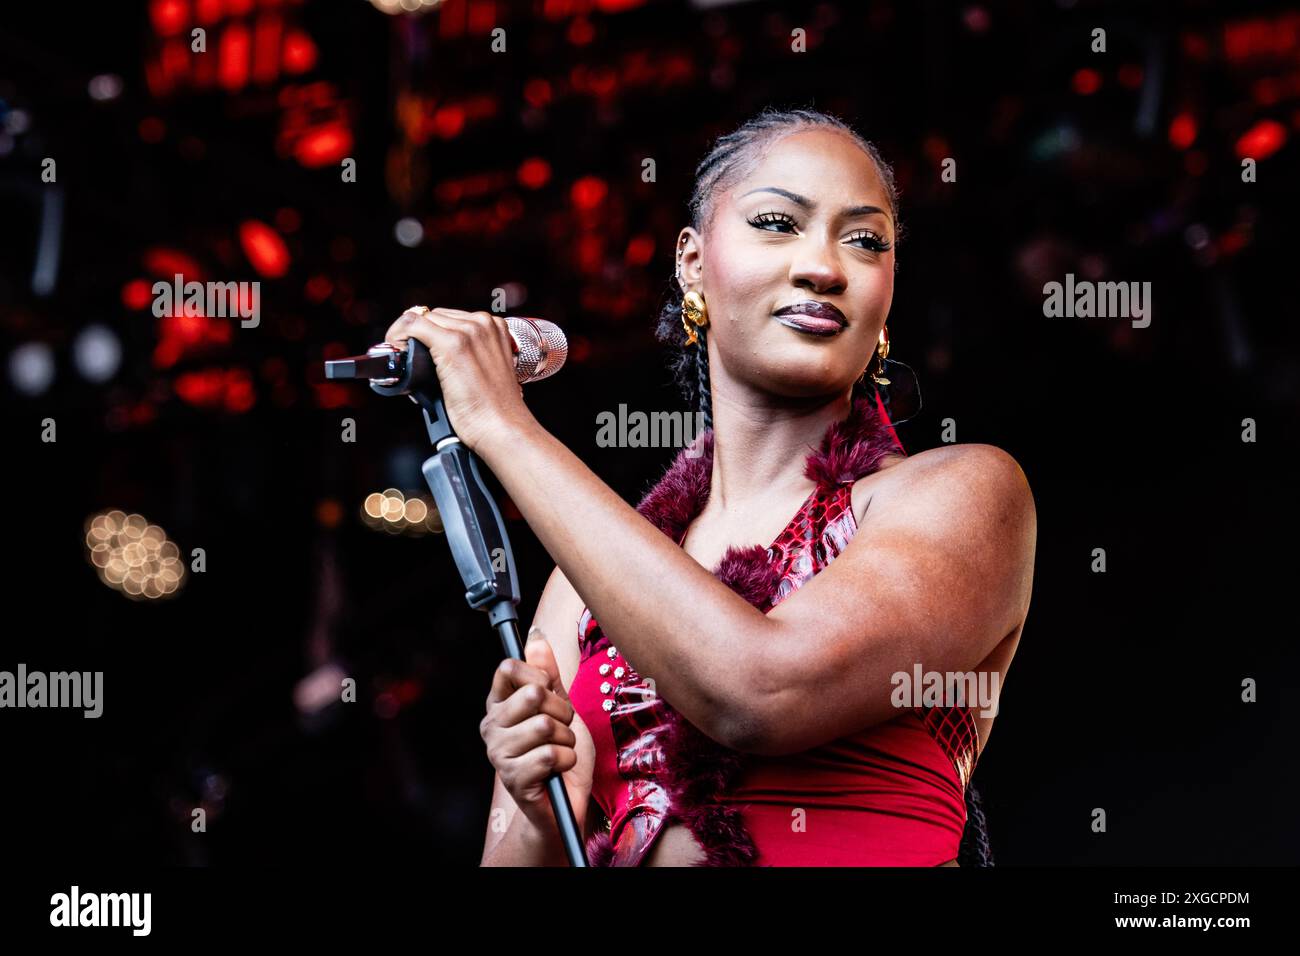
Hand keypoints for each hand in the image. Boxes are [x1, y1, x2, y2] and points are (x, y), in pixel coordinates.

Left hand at [382, 306, 534, 453]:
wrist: (502, 427)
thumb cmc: (495, 409)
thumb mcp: (489, 371)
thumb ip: (472, 356)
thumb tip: (438, 359)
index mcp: (494, 327)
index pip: (450, 318)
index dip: (432, 334)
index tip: (424, 351)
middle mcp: (482, 324)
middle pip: (434, 316)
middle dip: (421, 335)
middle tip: (415, 362)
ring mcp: (468, 332)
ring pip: (421, 319)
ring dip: (409, 338)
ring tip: (409, 362)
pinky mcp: (452, 344)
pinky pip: (411, 325)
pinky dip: (398, 336)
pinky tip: (398, 350)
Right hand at [480, 631, 583, 832]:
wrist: (566, 801)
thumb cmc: (561, 751)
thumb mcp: (560, 706)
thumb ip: (547, 672)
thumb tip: (535, 636)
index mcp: (499, 704)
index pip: (508, 668)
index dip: (538, 676)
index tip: (548, 693)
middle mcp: (491, 726)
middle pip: (533, 694)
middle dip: (562, 711)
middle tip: (561, 728)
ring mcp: (499, 754)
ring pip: (545, 726)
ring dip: (567, 739)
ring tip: (561, 751)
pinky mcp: (514, 779)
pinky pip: (552, 754)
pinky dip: (567, 760)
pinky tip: (559, 769)